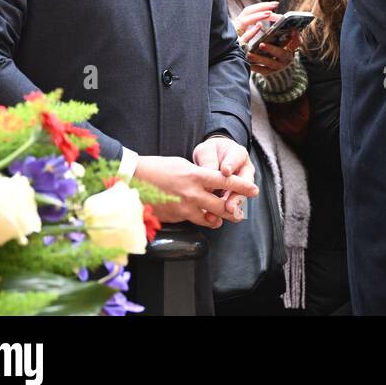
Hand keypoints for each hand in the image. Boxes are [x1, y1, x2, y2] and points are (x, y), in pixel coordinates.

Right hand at [133, 153, 257, 228]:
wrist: (131, 180)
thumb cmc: (156, 168)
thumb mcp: (181, 165)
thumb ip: (198, 175)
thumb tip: (209, 181)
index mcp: (196, 176)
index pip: (225, 182)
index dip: (242, 186)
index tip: (254, 190)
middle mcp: (192, 193)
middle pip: (221, 205)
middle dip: (233, 210)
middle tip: (240, 213)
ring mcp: (183, 208)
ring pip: (209, 218)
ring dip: (218, 219)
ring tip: (223, 219)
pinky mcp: (175, 217)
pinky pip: (193, 220)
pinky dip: (200, 219)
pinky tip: (202, 218)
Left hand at [193, 136, 256, 220]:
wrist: (213, 157)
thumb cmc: (211, 152)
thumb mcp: (208, 151)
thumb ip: (209, 162)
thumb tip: (208, 178)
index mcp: (238, 155)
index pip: (236, 159)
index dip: (231, 165)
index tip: (226, 170)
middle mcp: (244, 171)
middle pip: (245, 184)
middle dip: (236, 196)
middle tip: (230, 205)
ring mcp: (240, 185)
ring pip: (238, 197)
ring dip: (231, 207)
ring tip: (224, 214)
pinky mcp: (231, 196)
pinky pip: (229, 204)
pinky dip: (221, 212)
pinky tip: (212, 217)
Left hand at [235, 2, 301, 75]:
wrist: (276, 64)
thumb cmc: (277, 45)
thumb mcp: (282, 39)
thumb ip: (282, 30)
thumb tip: (274, 15)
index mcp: (291, 47)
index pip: (297, 43)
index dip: (296, 38)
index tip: (292, 31)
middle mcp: (287, 57)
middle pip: (282, 54)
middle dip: (272, 49)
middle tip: (261, 44)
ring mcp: (278, 66)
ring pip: (270, 63)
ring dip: (259, 59)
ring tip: (249, 54)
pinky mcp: (269, 72)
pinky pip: (262, 71)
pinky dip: (255, 67)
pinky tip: (248, 63)